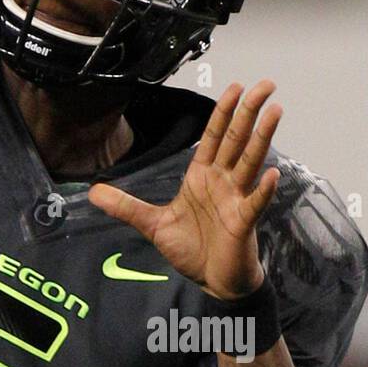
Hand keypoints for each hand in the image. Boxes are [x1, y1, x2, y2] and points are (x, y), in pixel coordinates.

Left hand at [88, 80, 281, 300]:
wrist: (212, 282)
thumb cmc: (191, 249)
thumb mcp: (152, 224)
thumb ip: (125, 206)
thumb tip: (92, 192)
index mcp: (202, 177)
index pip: (214, 137)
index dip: (223, 112)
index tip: (234, 87)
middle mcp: (223, 182)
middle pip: (236, 140)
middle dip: (249, 112)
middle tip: (266, 84)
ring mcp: (235, 200)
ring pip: (251, 162)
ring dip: (262, 137)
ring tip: (275, 112)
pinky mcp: (243, 223)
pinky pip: (254, 203)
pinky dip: (262, 190)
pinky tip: (271, 175)